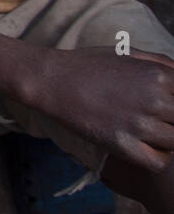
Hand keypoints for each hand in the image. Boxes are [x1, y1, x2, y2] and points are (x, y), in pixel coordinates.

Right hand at [37, 47, 173, 171]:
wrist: (52, 79)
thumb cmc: (88, 64)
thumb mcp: (127, 52)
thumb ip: (162, 63)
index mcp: (159, 75)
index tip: (163, 106)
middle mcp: (154, 100)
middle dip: (171, 120)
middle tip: (153, 118)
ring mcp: (138, 123)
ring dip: (165, 139)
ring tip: (147, 133)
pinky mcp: (121, 143)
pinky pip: (158, 161)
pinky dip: (156, 158)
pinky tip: (143, 147)